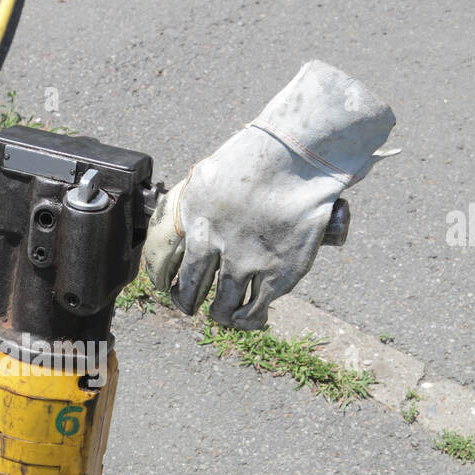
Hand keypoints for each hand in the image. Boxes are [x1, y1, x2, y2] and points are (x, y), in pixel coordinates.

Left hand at [144, 60, 397, 328]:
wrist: (301, 155)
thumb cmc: (258, 156)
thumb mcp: (209, 176)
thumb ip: (196, 205)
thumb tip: (187, 226)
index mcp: (196, 221)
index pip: (173, 267)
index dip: (173, 287)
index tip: (175, 292)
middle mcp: (217, 246)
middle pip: (193, 292)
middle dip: (190, 304)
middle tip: (194, 307)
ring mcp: (247, 262)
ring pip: (225, 307)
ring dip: (222, 315)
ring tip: (225, 315)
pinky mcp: (279, 273)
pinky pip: (257, 309)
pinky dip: (251, 319)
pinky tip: (252, 318)